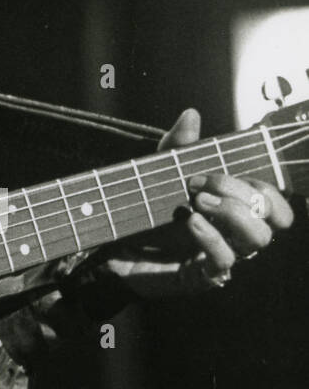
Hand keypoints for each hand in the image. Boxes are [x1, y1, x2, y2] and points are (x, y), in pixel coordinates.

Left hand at [100, 109, 293, 297]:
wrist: (112, 244)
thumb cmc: (144, 210)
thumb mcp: (159, 171)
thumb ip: (177, 145)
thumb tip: (191, 114)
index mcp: (234, 207)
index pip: (275, 201)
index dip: (264, 186)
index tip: (221, 170)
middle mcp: (235, 233)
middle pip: (273, 217)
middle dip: (240, 192)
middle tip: (198, 183)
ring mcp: (223, 254)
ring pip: (258, 239)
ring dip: (232, 214)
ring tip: (195, 202)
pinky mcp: (203, 274)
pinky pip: (225, 261)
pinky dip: (210, 237)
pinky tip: (190, 221)